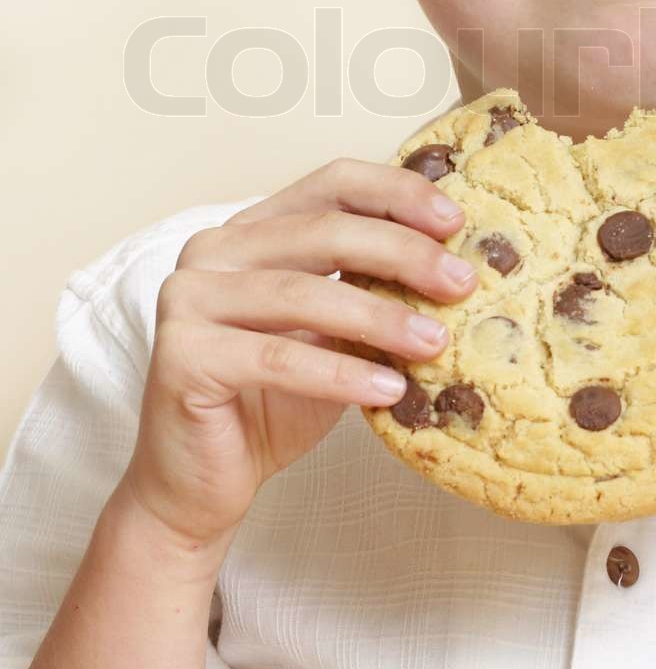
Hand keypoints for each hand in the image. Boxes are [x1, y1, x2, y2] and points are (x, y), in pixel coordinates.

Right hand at [120, 158, 475, 554]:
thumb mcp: (334, 337)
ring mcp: (188, 298)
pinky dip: (340, 374)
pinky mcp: (181, 355)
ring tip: (436, 344)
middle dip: (403, 253)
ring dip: (380, 318)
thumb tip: (457, 266)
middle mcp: (212, 250)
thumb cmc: (272, 403)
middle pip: (324, 230)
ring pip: (303, 293)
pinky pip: (277, 357)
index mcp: (251, 230)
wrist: (201, 484)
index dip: (397, 195)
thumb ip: (370, 291)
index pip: (332, 184)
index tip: (455, 223)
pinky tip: (390, 391)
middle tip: (461, 284)